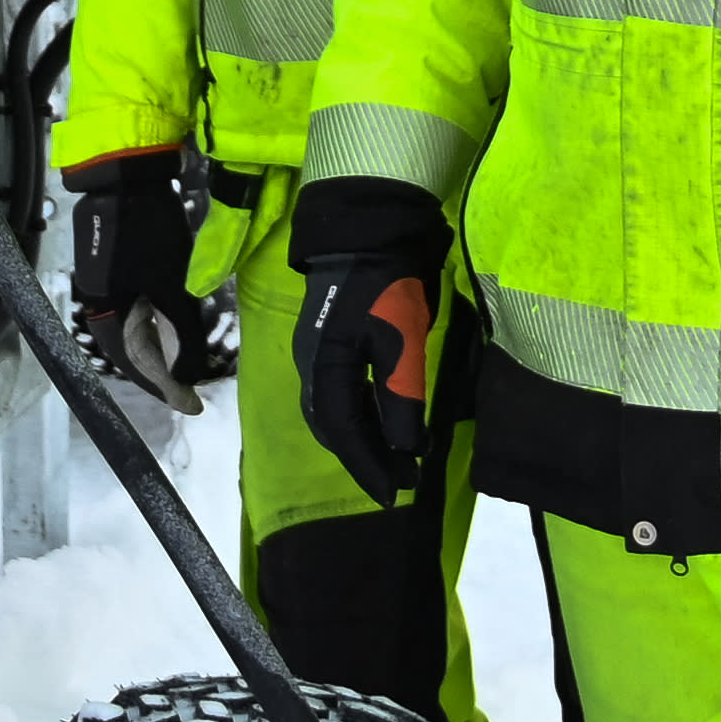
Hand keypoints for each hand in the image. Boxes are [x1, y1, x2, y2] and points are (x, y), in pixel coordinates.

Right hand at [64, 150, 217, 410]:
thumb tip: (190, 373)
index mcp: (104, 311)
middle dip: (159, 373)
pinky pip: (132, 309)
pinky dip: (153, 324)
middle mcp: (97, 302)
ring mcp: (103, 283)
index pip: (136, 364)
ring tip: (184, 363)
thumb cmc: (148, 231)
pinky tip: (171, 325)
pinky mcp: (112, 265)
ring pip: (131, 329)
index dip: (165, 387)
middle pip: (129, 351)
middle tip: (189, 389)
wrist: (125, 172)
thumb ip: (183, 332)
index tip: (191, 406)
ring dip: (157, 349)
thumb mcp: (172, 284)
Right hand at [287, 236, 444, 507]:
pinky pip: (339, 392)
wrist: (368, 227)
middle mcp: (313, 366)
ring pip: (334, 411)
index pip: (345, 433)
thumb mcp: (401, 340)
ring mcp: (318, 352)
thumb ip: (402, 396)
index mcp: (325, 369)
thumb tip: (407, 451)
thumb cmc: (386, 283)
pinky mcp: (330, 340)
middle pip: (334, 427)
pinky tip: (380, 417)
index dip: (369, 466)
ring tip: (394, 458)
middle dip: (365, 458)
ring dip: (362, 438)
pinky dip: (360, 415)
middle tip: (401, 481)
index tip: (395, 494)